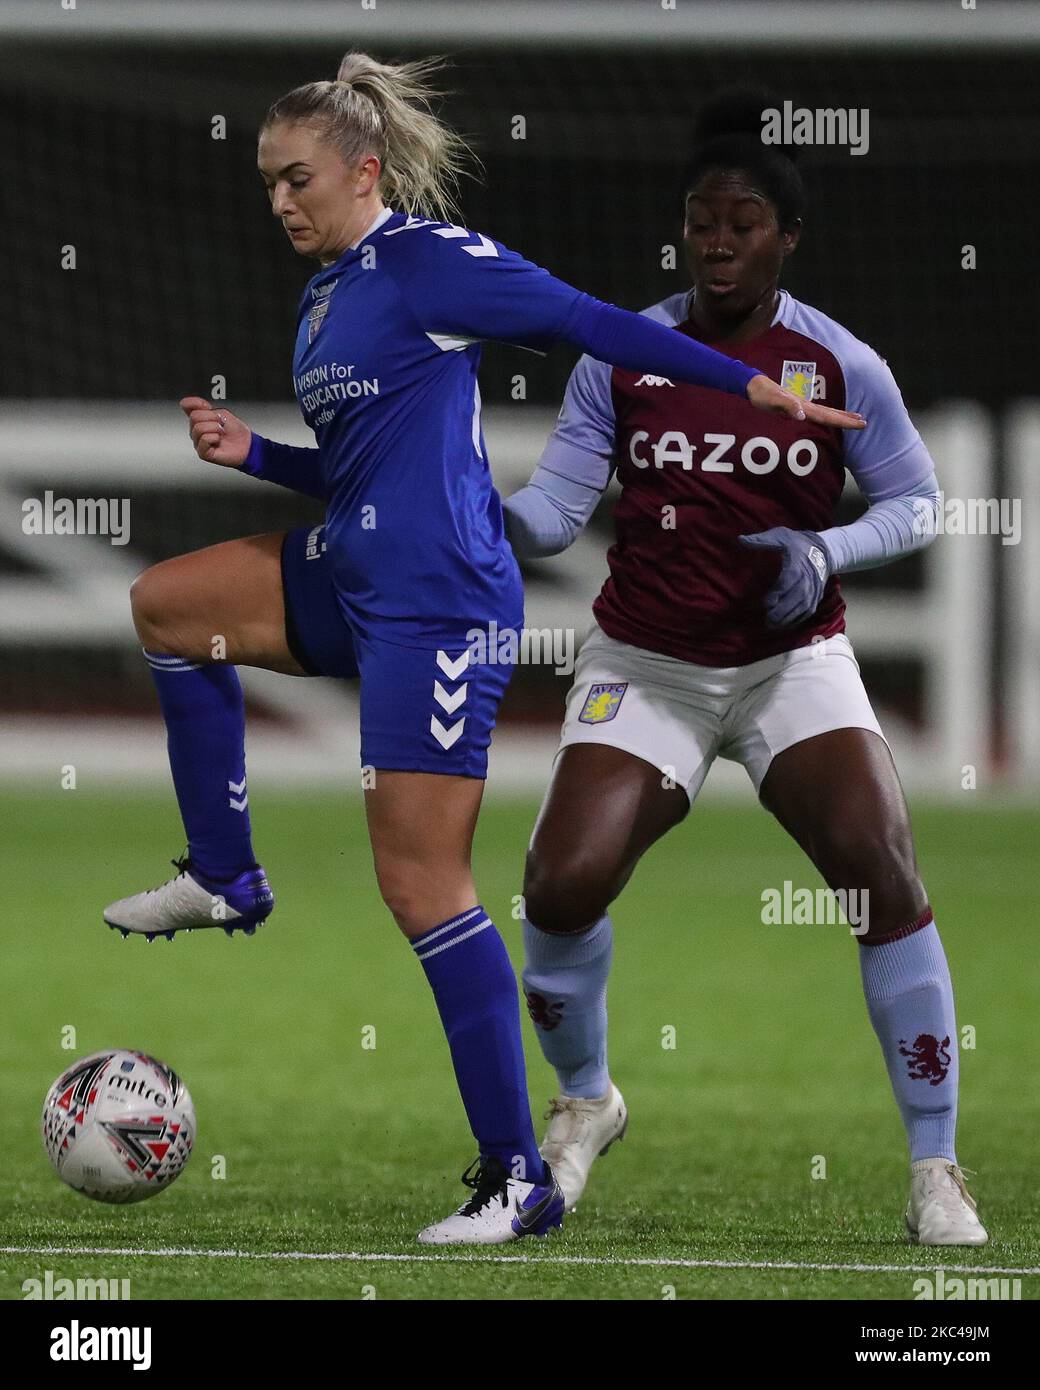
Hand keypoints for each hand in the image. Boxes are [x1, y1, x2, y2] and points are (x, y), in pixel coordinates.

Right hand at [178, 396, 250, 466]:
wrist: (246, 444)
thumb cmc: (236, 431)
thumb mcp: (221, 412)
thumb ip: (202, 407)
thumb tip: (185, 403)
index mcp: (200, 419)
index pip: (187, 406)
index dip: (195, 403)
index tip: (206, 406)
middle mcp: (196, 430)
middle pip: (194, 417)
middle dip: (211, 418)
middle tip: (220, 424)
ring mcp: (198, 442)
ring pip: (198, 428)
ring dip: (215, 428)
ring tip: (221, 433)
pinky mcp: (202, 453)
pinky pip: (204, 439)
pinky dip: (214, 438)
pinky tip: (218, 441)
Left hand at [739, 525, 830, 626]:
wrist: (824, 550)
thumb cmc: (797, 543)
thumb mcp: (780, 536)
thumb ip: (761, 540)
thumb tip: (740, 540)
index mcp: (797, 564)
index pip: (787, 581)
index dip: (777, 594)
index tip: (765, 603)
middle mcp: (807, 579)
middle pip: (796, 599)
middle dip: (781, 612)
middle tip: (767, 620)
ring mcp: (814, 589)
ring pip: (802, 608)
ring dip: (788, 619)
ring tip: (773, 625)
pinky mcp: (816, 597)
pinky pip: (808, 612)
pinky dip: (797, 620)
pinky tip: (784, 625)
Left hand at [746, 374, 865, 430]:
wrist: (755, 385)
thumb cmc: (763, 395)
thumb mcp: (773, 401)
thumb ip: (787, 406)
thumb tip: (802, 415)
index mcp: (804, 407)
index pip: (828, 416)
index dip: (844, 421)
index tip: (860, 423)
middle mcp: (806, 406)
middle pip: (831, 414)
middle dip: (847, 419)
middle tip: (864, 423)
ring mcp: (803, 406)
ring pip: (826, 412)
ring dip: (841, 416)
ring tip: (855, 418)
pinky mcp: (797, 407)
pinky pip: (818, 413)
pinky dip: (828, 415)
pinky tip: (830, 417)